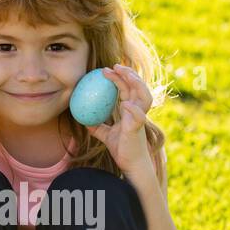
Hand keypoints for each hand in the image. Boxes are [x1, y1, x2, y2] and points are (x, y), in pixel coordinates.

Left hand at [88, 64, 155, 181]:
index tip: (106, 69)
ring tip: (125, 74)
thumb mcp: (106, 136)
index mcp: (132, 111)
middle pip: (138, 87)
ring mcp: (140, 120)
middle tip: (115, 65)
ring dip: (136, 84)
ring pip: (144, 97)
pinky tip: (124, 104)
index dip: (120, 77)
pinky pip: (138, 117)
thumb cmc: (122, 149)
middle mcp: (138, 112)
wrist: (131, 165)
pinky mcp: (138, 130)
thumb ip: (98, 127)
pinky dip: (133, 109)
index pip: (128, 89)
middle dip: (129, 74)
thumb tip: (84, 121)